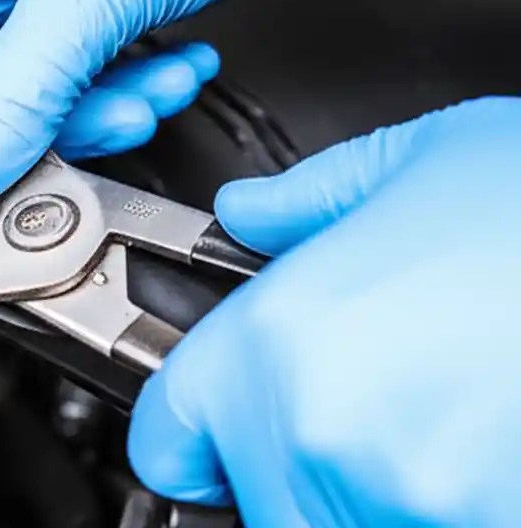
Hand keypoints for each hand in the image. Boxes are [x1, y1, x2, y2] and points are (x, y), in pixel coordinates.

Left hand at [129, 97, 520, 526]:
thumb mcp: (419, 163)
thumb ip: (307, 202)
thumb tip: (250, 215)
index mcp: (278, 344)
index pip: (167, 440)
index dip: (191, 435)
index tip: (214, 434)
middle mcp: (321, 438)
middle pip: (256, 503)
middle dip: (290, 468)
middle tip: (365, 410)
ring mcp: (406, 502)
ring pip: (340, 523)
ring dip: (371, 490)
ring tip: (440, 415)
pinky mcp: (487, 523)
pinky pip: (426, 521)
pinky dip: (443, 497)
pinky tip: (480, 442)